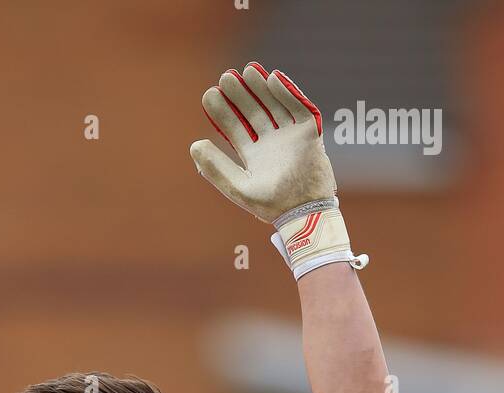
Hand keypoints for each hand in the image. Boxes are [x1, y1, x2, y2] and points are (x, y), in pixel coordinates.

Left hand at [190, 61, 334, 223]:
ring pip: (274, 104)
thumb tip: (194, 144)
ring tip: (247, 71)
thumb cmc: (270, 204)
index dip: (222, 112)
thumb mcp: (238, 187)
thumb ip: (215, 168)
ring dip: (261, 87)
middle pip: (253, 112)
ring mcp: (290, 137)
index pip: (235, 128)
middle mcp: (271, 144)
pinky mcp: (308, 132)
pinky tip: (271, 78)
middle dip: (240, 95)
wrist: (304, 211)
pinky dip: (286, 92)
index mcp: (254, 157)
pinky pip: (298, 107)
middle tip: (226, 77)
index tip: (210, 95)